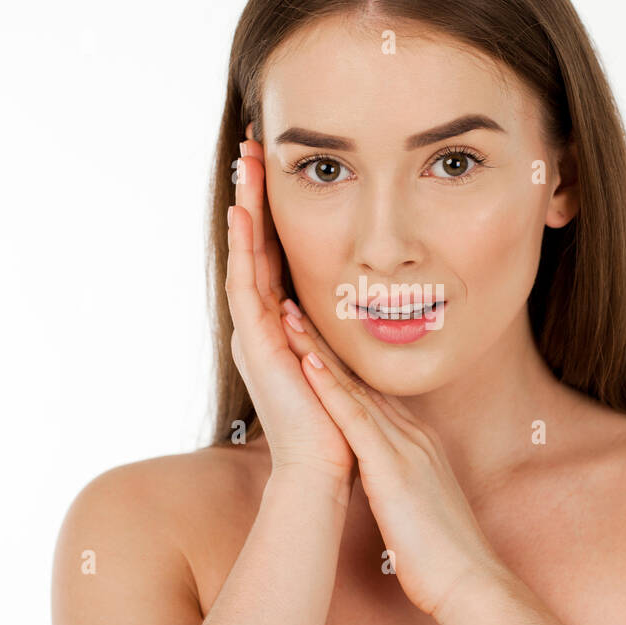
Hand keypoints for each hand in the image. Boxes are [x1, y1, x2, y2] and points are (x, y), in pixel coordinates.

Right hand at [225, 125, 354, 483]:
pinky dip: (243, 250)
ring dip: (244, 211)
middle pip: (255, 249)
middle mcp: (264, 328)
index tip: (279, 170)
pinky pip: (246, 288)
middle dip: (254, 199)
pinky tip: (243, 215)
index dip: (276, 215)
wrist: (326, 474)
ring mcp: (256, 336)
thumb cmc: (345, 432)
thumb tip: (382, 313)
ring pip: (245, 259)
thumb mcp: (351, 369)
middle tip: (251, 150)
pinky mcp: (258, 348)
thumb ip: (352, 341)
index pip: (277, 258)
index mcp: (284, 330)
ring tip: (244, 166)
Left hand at [285, 337, 506, 618]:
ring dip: (319, 352)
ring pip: (354, 390)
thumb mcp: (421, 510)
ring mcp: (406, 449)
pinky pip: (356, 420)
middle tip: (294, 306)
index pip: (372, 397)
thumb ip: (404, 487)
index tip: (314, 337)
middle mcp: (414, 437)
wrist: (470, 583)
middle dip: (325, 344)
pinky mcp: (393, 469)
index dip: (341, 365)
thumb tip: (389, 486)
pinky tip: (308, 363)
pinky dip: (331, 389)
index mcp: (419, 447)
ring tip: (289, 318)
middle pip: (360, 382)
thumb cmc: (445, 558)